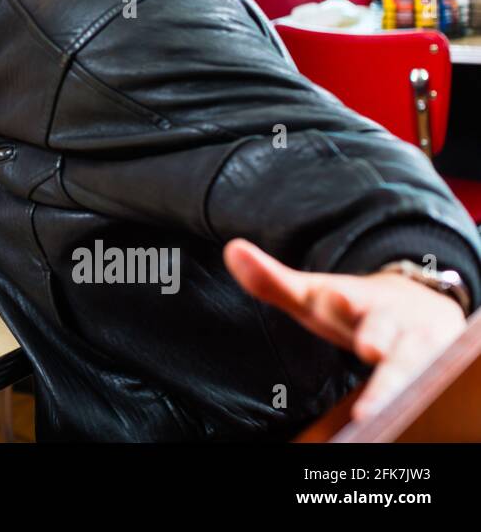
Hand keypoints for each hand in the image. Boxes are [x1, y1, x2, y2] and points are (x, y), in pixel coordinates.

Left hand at [223, 239, 466, 420]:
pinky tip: (393, 418)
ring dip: (393, 385)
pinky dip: (412, 400)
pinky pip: (426, 386)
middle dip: (376, 335)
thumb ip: (273, 282)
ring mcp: (414, 343)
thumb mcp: (314, 297)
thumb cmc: (352, 308)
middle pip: (382, 329)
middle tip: (370, 346)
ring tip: (371, 410)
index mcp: (349, 300)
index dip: (338, 301)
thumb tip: (231, 249)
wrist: (418, 303)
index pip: (342, 300)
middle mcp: (385, 320)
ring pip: (408, 365)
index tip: (334, 297)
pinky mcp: (435, 365)